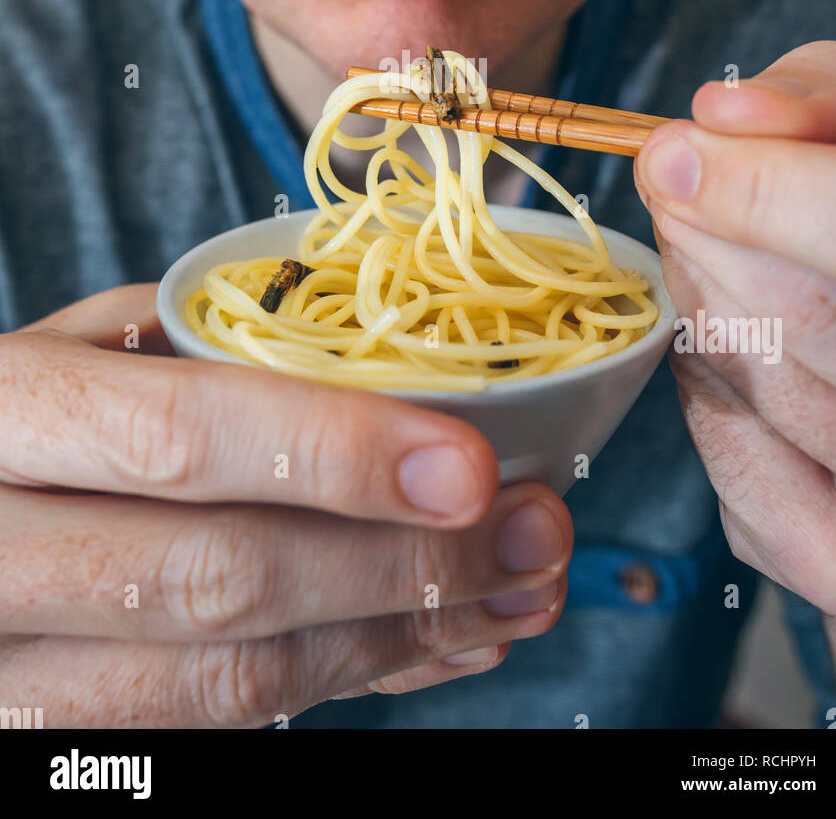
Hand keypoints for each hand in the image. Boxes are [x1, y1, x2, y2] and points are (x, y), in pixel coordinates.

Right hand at [0, 286, 570, 726]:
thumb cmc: (21, 419)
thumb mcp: (80, 345)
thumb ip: (201, 343)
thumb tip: (387, 368)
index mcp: (5, 415)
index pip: (178, 438)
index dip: (334, 455)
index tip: (471, 465)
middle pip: (222, 579)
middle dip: (404, 563)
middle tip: (532, 535)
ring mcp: (13, 672)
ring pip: (231, 679)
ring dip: (401, 639)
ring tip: (515, 595)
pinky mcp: (55, 743)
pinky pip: (226, 727)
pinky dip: (353, 681)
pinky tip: (435, 644)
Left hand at [634, 42, 835, 695]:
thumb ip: (826, 105)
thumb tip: (718, 116)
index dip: (766, 191)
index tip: (674, 154)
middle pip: (805, 316)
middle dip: (712, 236)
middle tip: (676, 182)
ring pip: (755, 378)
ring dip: (703, 294)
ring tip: (709, 244)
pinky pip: (729, 451)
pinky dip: (708, 380)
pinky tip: (731, 337)